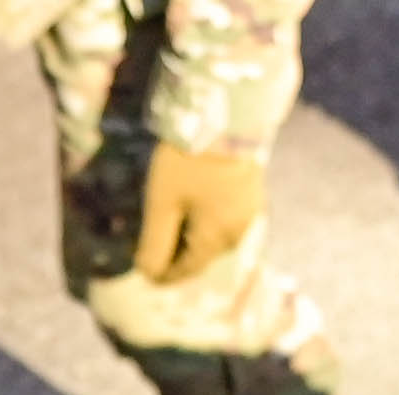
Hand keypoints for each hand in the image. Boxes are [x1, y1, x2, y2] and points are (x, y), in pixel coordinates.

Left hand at [134, 144, 265, 284]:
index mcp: (214, 241)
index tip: (145, 274)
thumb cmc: (188, 161)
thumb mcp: (163, 202)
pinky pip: (225, 217)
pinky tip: (194, 204)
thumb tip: (147, 274)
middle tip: (154, 249)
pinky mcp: (252, 193)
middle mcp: (236, 234)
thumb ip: (155, 242)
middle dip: (178, 255)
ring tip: (172, 226)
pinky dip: (206, 218)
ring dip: (192, 236)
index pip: (187, 270)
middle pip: (202, 254)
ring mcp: (248, 213)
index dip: (164, 275)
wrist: (227, 116)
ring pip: (214, 236)